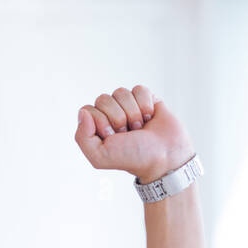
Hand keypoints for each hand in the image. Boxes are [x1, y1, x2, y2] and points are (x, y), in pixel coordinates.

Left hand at [74, 85, 192, 183]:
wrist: (165, 156)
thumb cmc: (134, 158)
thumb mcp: (100, 157)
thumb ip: (82, 138)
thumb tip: (83, 112)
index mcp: (96, 127)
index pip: (88, 110)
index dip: (102, 123)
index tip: (114, 138)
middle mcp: (110, 114)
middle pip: (103, 99)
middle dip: (118, 118)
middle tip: (128, 134)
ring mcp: (128, 105)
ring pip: (121, 92)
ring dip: (133, 113)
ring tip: (140, 128)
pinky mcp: (145, 98)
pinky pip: (139, 89)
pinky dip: (146, 105)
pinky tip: (150, 118)